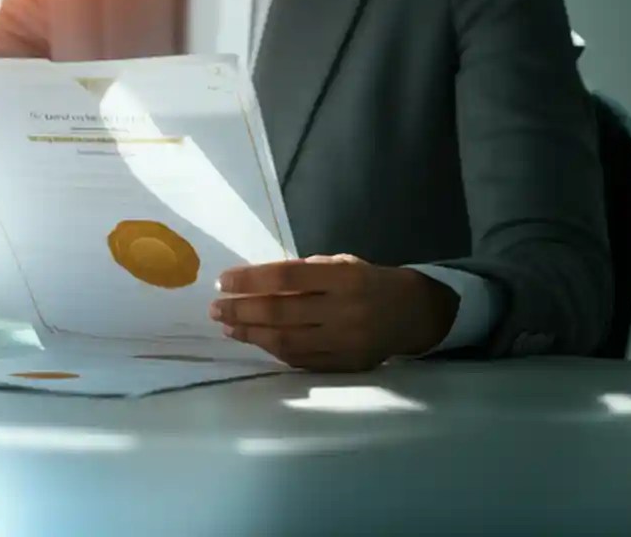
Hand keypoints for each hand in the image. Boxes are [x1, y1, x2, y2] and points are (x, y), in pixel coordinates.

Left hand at [210, 254, 458, 371]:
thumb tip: (254, 282)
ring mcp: (345, 342)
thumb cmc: (369, 282)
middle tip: (215, 309)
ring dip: (251, 334)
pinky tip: (255, 339)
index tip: (223, 282)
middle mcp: (344, 310)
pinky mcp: (345, 366)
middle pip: (281, 312)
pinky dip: (273, 350)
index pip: (287, 276)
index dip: (250, 280)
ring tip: (228, 326)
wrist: (414, 314)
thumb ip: (304, 272)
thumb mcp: (343, 264)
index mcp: (344, 278)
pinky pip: (300, 360)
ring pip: (286, 341)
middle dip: (241, 310)